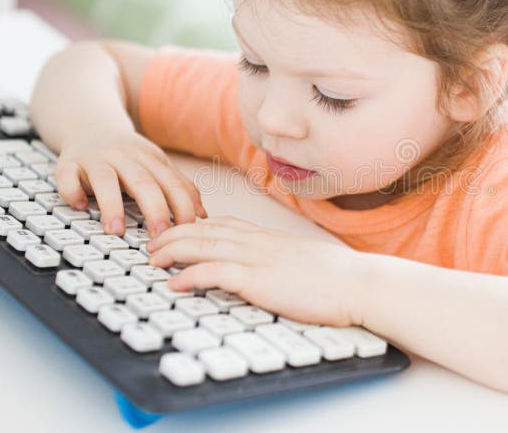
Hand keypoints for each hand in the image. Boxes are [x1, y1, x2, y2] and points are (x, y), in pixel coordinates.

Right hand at [55, 127, 206, 237]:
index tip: (189, 229)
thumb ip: (179, 187)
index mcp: (150, 159)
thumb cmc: (128, 153)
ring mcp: (95, 158)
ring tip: (116, 230)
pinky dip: (71, 190)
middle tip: (159, 236)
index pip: (171, 183)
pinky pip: (67, 175)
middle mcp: (124, 157)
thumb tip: (202, 215)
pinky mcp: (68, 162)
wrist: (90, 122)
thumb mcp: (156, 164)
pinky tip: (79, 205)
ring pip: (105, 179)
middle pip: (143, 182)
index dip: (182, 205)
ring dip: (112, 204)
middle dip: (154, 209)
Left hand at [146, 215, 367, 326]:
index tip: (174, 232)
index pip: (221, 224)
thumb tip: (265, 270)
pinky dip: (191, 275)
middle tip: (151, 244)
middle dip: (172, 234)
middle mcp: (257, 242)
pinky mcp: (259, 280)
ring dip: (173, 251)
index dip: (193, 226)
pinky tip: (175, 283)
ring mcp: (257, 258)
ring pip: (203, 246)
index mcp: (266, 237)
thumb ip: (276, 260)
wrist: (356, 283)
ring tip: (153, 258)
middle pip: (204, 231)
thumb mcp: (299, 261)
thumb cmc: (334, 278)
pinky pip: (215, 272)